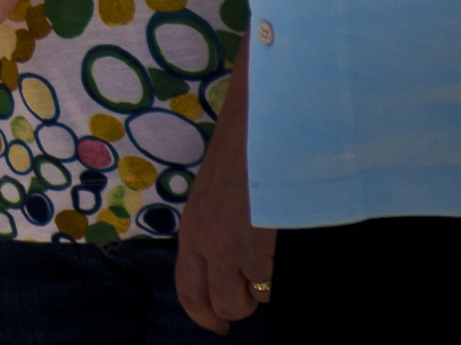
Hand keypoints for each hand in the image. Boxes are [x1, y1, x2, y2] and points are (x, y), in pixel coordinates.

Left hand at [177, 86, 272, 332]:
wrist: (257, 135)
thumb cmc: (240, 160)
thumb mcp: (212, 198)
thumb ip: (212, 230)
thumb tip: (223, 265)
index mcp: (190, 231)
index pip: (185, 289)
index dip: (200, 314)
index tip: (215, 327)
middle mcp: (203, 245)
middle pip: (215, 306)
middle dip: (233, 312)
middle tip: (247, 303)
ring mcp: (228, 249)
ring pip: (243, 302)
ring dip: (257, 294)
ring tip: (263, 266)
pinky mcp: (255, 247)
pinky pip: (266, 282)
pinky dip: (272, 276)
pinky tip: (274, 251)